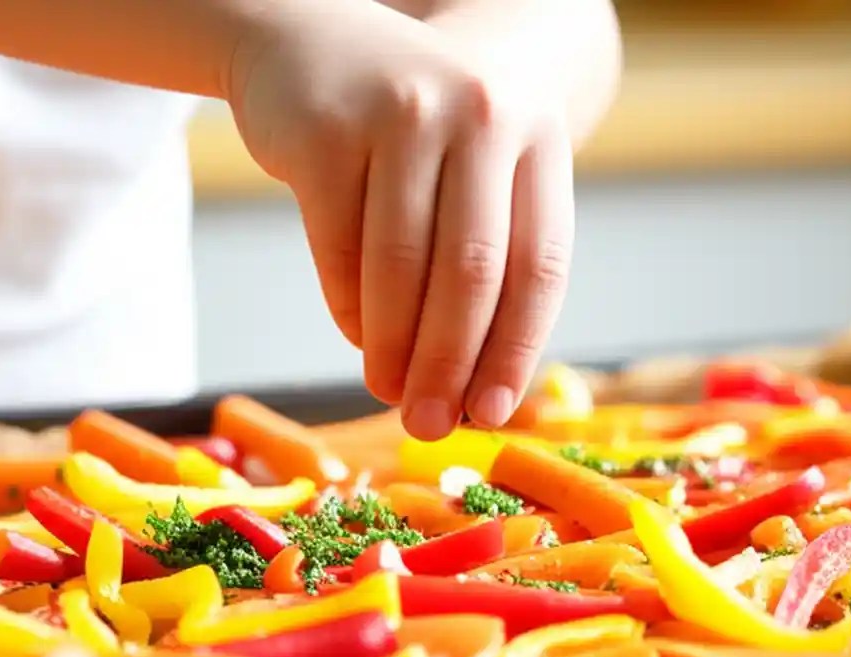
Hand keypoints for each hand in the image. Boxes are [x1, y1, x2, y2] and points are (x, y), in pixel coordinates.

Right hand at [227, 0, 577, 440]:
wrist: (311, 39)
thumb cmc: (405, 128)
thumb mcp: (468, 165)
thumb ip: (485, 252)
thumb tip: (475, 386)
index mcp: (534, 132)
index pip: (539, 262)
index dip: (517, 348)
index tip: (492, 412)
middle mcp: (480, 114)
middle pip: (473, 271)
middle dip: (451, 362)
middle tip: (431, 423)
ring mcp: (404, 115)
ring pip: (401, 266)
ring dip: (393, 347)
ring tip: (388, 390)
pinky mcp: (330, 130)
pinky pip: (339, 246)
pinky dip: (348, 307)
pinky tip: (356, 335)